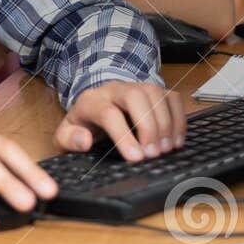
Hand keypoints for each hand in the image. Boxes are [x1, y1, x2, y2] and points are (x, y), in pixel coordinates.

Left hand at [55, 81, 185, 161]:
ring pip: (155, 93)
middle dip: (148, 125)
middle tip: (153, 153)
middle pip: (135, 96)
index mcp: (92, 101)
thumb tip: (85, 140)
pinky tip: (176, 140)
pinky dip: (178, 118)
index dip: (123, 135)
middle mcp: (115, 89)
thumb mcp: (65, 134)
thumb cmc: (84, 123)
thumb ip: (70, 139)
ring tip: (166, 149)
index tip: (136, 157)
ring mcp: (137, 86)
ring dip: (165, 123)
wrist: (95, 103)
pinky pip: (171, 97)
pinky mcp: (154, 91)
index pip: (108, 113)